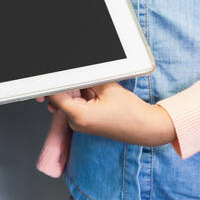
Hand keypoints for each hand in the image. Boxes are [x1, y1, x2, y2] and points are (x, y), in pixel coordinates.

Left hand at [44, 82, 177, 146]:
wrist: (144, 128)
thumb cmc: (130, 113)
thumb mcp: (108, 87)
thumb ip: (88, 77)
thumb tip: (77, 71)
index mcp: (78, 115)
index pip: (55, 95)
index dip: (55, 81)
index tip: (57, 73)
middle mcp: (75, 122)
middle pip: (62, 96)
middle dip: (71, 83)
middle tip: (87, 78)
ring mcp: (80, 123)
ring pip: (70, 98)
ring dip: (79, 88)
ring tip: (98, 87)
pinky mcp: (86, 121)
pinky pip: (78, 103)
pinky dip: (84, 94)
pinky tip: (98, 91)